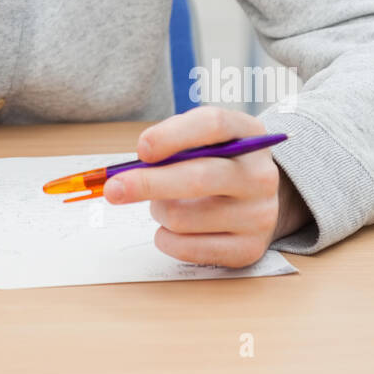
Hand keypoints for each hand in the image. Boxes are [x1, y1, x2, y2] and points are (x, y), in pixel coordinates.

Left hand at [103, 106, 304, 267]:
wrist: (258, 199)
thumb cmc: (216, 162)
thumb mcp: (204, 139)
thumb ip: (173, 142)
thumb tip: (134, 167)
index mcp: (248, 134)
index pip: (213, 125)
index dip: (172, 135)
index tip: (141, 150)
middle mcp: (260, 175)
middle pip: (198, 177)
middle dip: (147, 183)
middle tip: (114, 188)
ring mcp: (258, 214)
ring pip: (184, 217)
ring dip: (158, 211)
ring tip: (164, 204)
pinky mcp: (248, 248)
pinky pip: (189, 248)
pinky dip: (166, 238)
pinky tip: (170, 228)